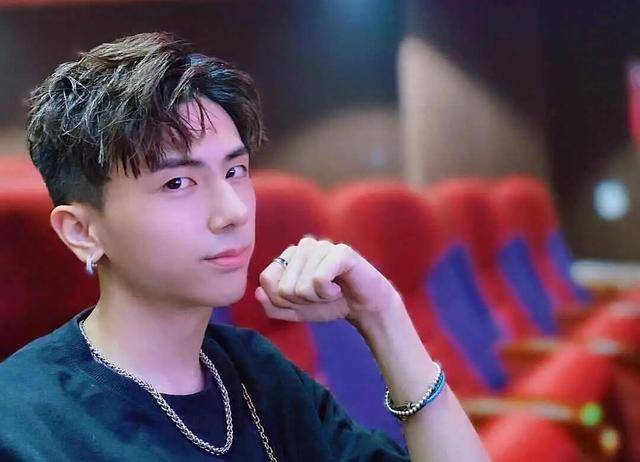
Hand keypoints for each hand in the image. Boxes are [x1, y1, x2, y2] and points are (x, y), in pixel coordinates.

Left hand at [255, 235, 401, 325]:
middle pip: (283, 287)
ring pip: (300, 287)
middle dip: (302, 301)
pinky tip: (339, 288)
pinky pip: (319, 281)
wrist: (364, 307)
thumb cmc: (330, 304)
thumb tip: (258, 292)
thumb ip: (273, 306)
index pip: (267, 280)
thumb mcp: (296, 310)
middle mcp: (304, 245)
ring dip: (317, 299)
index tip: (303, 297)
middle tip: (320, 295)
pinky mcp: (341, 252)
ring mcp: (323, 246)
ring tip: (331, 291)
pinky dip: (328, 294)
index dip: (283, 299)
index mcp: (290, 254)